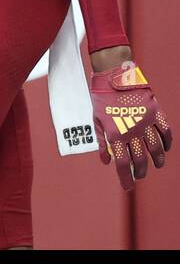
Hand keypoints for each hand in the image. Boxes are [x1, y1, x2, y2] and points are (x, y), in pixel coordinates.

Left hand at [90, 62, 170, 190]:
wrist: (114, 76)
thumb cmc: (102, 99)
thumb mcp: (96, 120)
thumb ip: (101, 142)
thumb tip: (105, 161)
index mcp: (115, 134)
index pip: (121, 164)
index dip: (125, 178)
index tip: (127, 187)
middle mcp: (131, 131)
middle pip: (140, 160)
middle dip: (140, 172)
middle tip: (140, 175)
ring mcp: (145, 122)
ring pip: (156, 149)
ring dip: (157, 160)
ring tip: (157, 164)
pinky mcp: (155, 113)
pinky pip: (165, 132)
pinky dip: (167, 142)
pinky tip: (166, 148)